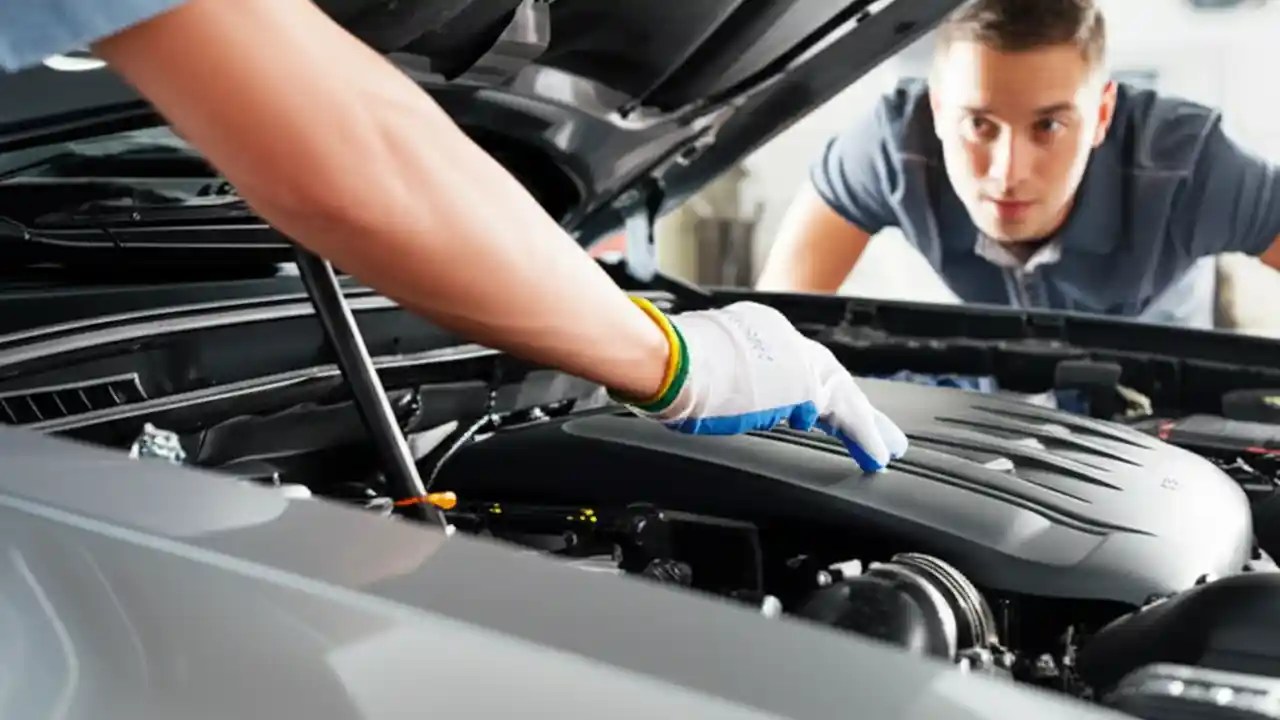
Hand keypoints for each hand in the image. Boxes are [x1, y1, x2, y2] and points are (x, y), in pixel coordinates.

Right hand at [619, 299, 908, 471]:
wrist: (665, 363)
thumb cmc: (662, 370)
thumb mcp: (691, 368)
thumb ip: (713, 380)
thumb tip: (706, 401)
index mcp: (751, 330)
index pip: (793, 365)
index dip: (810, 395)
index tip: (816, 416)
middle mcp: (778, 336)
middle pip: (826, 376)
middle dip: (852, 408)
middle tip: (878, 434)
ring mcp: (792, 356)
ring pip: (840, 394)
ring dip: (864, 425)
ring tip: (884, 449)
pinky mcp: (803, 383)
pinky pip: (844, 413)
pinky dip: (862, 435)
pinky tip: (875, 454)